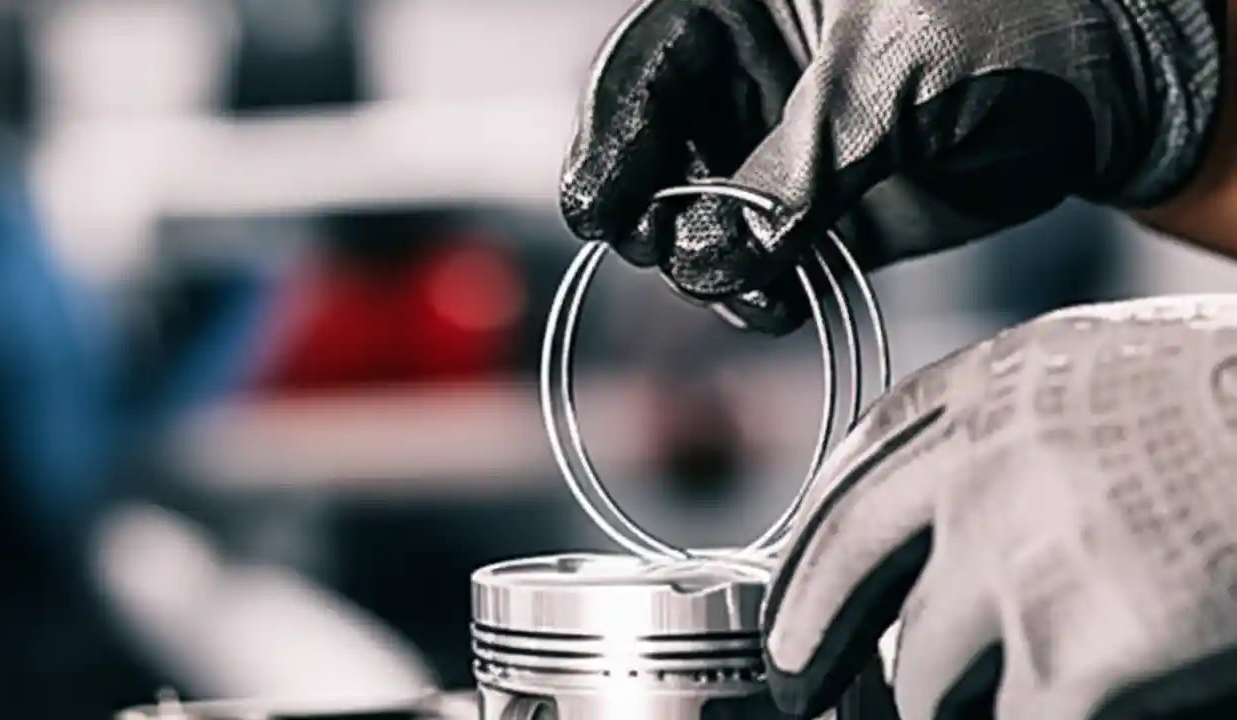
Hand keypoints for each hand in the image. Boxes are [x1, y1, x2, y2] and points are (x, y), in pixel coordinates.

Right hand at [560, 0, 1221, 333]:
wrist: (1102, 90)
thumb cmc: (1003, 23)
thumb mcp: (889, 68)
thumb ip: (798, 159)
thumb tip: (714, 252)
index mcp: (740, 12)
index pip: (642, 69)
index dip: (610, 139)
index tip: (598, 210)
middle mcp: (745, 87)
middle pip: (648, 156)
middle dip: (649, 213)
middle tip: (666, 248)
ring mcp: (776, 160)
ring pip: (691, 225)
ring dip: (700, 268)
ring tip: (743, 285)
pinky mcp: (817, 224)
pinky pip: (754, 270)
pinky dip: (751, 297)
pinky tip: (771, 302)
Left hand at [763, 295, 1236, 718]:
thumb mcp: (1112, 367)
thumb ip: (1020, 422)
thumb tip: (953, 504)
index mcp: (990, 388)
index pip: (855, 476)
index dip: (812, 550)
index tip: (798, 595)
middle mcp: (985, 467)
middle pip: (849, 571)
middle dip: (815, 637)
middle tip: (802, 681)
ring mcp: (1027, 561)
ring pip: (924, 671)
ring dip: (939, 705)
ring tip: (965, 705)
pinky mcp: (1082, 657)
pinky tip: (1052, 715)